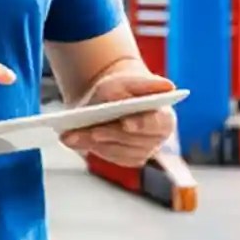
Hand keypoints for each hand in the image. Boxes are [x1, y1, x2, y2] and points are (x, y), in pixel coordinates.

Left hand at [59, 71, 176, 166]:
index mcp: (164, 117)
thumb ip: (143, 85)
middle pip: (134, 141)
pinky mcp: (126, 158)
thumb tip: (167, 86)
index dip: (143, 124)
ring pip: (118, 151)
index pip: (158, 124)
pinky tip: (74, 139)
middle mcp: (156, 139)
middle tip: (92, 131)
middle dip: (110, 135)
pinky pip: (108, 155)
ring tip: (72, 135)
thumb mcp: (125, 81)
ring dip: (94, 143)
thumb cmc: (121, 88)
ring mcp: (142, 152)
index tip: (126, 123)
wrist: (108, 99)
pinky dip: (91, 146)